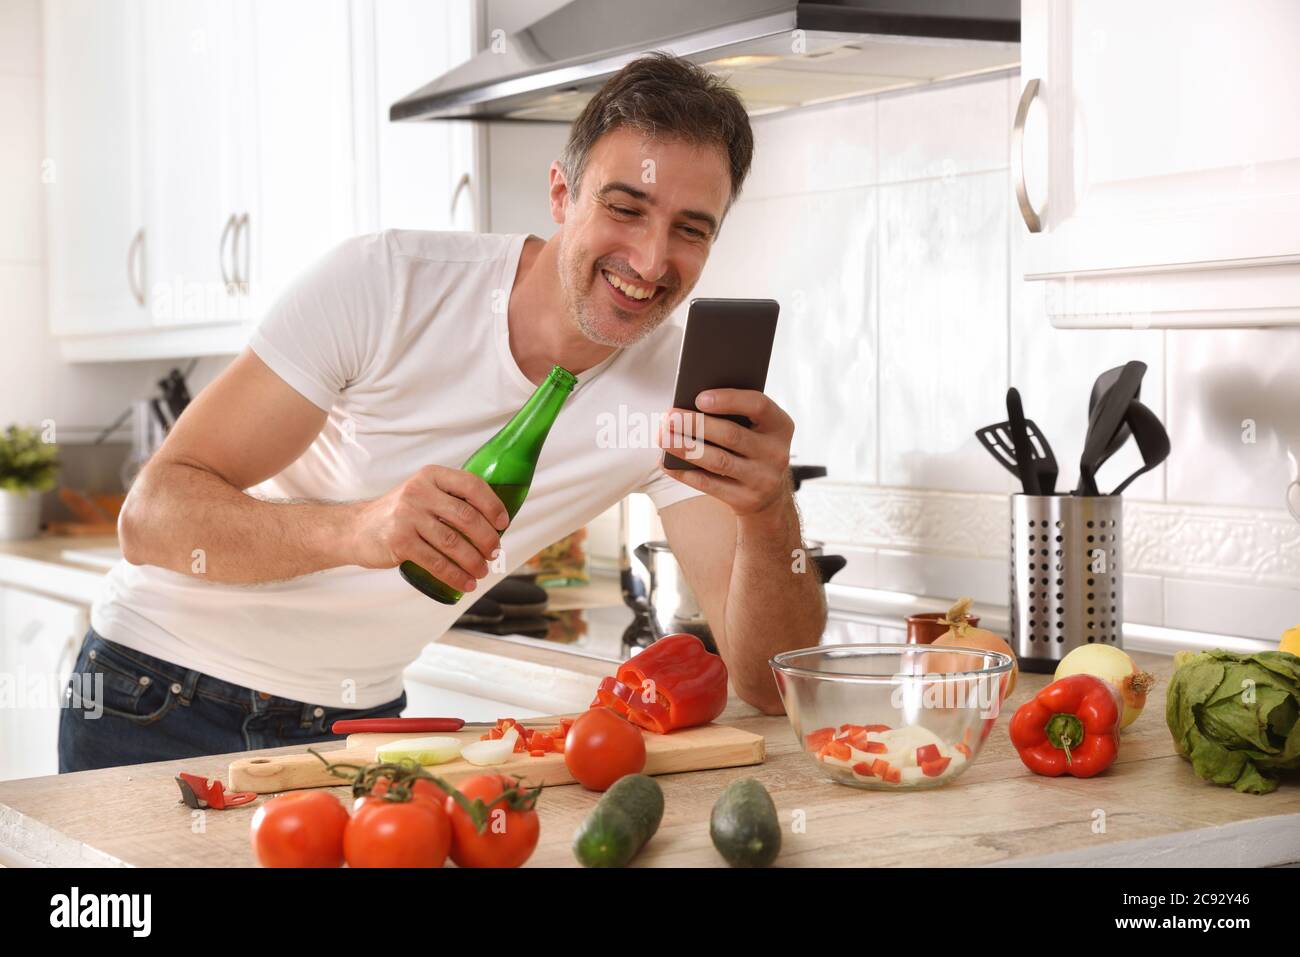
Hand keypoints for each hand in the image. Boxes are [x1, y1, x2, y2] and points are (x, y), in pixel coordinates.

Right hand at [350, 465, 508, 591]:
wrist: (356, 528)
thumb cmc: (399, 514)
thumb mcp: (422, 493)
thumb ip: (450, 498)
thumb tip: (492, 521)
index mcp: (431, 476)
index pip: (471, 485)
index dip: (493, 505)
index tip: (503, 523)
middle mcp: (419, 492)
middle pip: (466, 517)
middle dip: (487, 539)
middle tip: (494, 553)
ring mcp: (407, 516)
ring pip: (453, 543)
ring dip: (474, 562)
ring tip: (482, 572)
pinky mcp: (399, 541)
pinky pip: (436, 562)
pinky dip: (455, 576)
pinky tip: (465, 583)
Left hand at [658, 389, 793, 518]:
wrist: (769, 496)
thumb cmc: (752, 449)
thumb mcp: (756, 430)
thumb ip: (735, 415)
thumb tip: (690, 406)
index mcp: (780, 425)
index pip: (758, 405)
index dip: (728, 400)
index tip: (698, 397)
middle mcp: (776, 452)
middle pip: (731, 435)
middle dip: (696, 424)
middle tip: (669, 416)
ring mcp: (762, 479)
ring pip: (718, 461)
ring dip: (686, 448)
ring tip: (662, 436)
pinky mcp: (745, 500)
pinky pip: (709, 485)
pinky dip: (684, 473)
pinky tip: (666, 462)